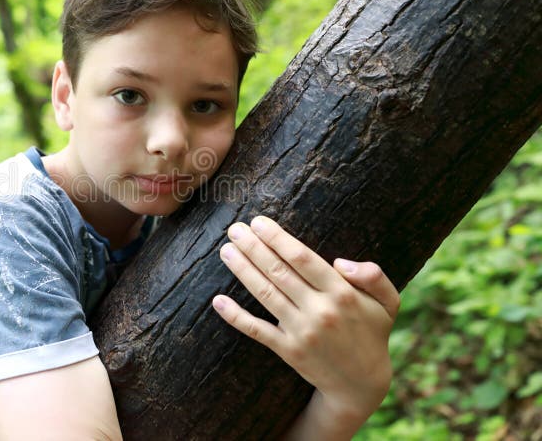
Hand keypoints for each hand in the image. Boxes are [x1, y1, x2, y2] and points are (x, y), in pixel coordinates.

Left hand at [211, 216, 399, 438]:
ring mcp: (302, 332)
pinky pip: (258, 330)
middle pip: (279, 272)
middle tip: (235, 229)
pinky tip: (218, 301)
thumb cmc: (371, 333)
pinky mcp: (288, 351)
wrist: (361, 384)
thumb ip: (374, 276)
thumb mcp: (387, 302)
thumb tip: (340, 262)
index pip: (303, 259)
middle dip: (254, 248)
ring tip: (226, 251)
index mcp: (342, 294)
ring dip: (242, 270)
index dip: (278, 239)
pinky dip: (236, 316)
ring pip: (265, 295)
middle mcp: (320, 311)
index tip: (259, 222)